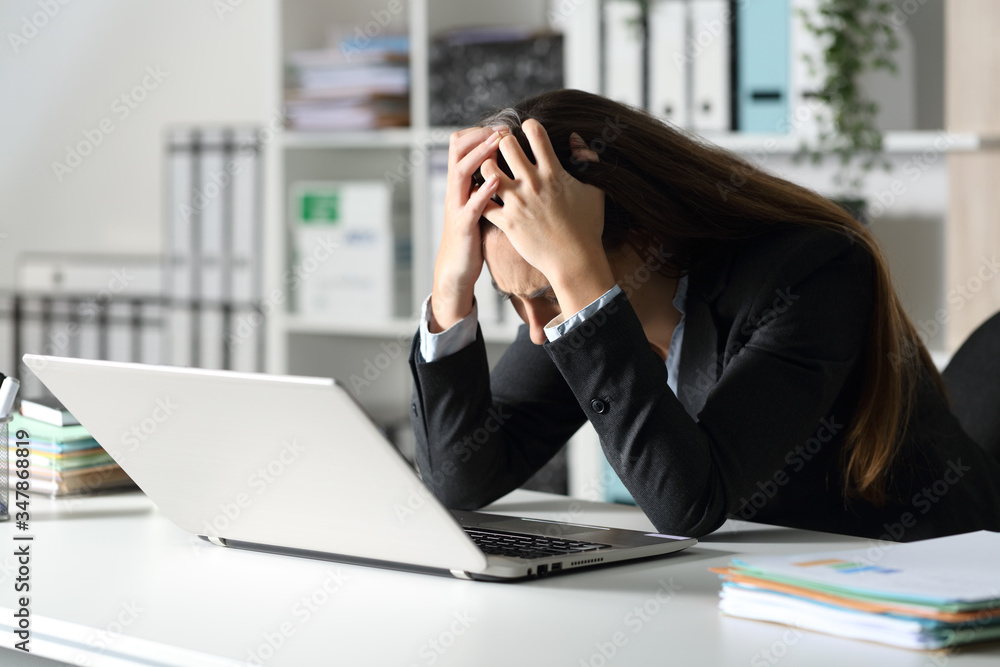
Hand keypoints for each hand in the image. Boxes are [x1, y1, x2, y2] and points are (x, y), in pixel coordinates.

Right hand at [430, 127, 502, 331]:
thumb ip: (484, 185)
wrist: (456, 268)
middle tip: (501, 128)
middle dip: (479, 137)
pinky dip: (482, 192)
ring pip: (460, 173)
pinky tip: (496, 183)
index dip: (478, 133)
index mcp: (460, 185)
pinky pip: (471, 206)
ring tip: (497, 143)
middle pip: (457, 152)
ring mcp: (457, 207)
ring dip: (479, 156)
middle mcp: (455, 191)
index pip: (461, 147)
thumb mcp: (477, 204)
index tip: (502, 126)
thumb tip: (502, 165)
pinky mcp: (463, 226)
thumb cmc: (471, 235)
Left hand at [480, 119, 614, 315]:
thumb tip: (576, 137)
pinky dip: (480, 196)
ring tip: (492, 169)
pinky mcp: (507, 222)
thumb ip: (588, 159)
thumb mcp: (595, 190)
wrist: (575, 261)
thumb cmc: (588, 226)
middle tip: (504, 147)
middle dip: (503, 142)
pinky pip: (483, 203)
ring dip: (488, 166)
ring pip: (488, 170)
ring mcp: (517, 203)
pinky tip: (485, 195)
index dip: (529, 126)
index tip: (527, 131)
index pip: (535, 133)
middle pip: (506, 145)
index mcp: (553, 172)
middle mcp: (533, 184)